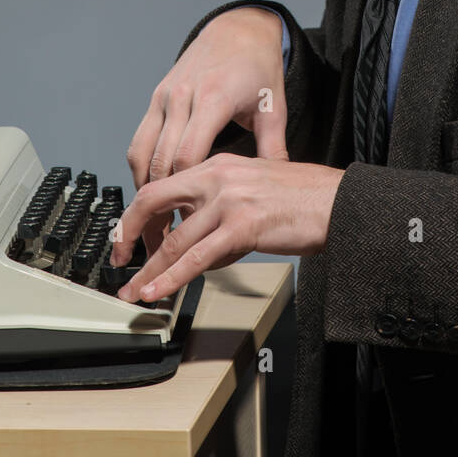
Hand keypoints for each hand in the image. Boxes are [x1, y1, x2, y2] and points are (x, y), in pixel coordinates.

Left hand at [109, 153, 344, 302]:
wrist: (339, 202)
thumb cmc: (305, 199)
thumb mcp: (254, 192)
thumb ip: (222, 214)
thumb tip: (200, 250)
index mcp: (219, 164)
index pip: (164, 185)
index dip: (139, 214)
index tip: (128, 237)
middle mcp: (218, 176)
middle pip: (155, 203)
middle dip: (129, 235)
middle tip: (118, 262)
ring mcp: (229, 200)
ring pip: (175, 239)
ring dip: (150, 270)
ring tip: (134, 292)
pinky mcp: (243, 226)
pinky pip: (198, 258)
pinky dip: (172, 278)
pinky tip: (158, 291)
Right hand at [126, 8, 287, 256]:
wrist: (237, 29)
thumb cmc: (257, 67)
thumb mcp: (273, 107)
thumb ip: (274, 148)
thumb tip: (281, 189)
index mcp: (213, 99)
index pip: (187, 157)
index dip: (184, 197)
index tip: (188, 226)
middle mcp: (182, 97)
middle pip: (159, 162)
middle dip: (157, 205)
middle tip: (161, 240)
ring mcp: (165, 96)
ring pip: (141, 153)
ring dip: (143, 190)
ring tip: (151, 224)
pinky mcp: (156, 97)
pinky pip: (140, 140)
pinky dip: (141, 169)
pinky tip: (152, 191)